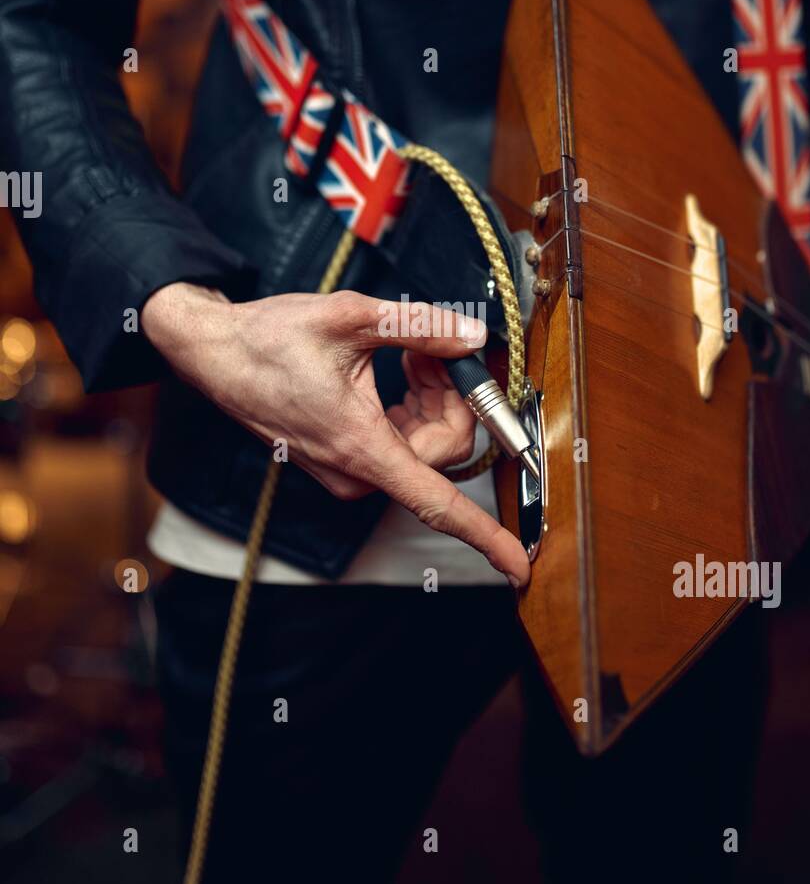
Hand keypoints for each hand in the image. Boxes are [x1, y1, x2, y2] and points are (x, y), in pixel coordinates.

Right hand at [141, 282, 530, 585]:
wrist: (215, 352)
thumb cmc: (268, 339)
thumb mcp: (351, 319)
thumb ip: (420, 329)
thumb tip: (472, 338)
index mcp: (361, 449)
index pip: (437, 504)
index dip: (485, 537)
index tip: (520, 564)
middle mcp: (357, 473)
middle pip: (444, 452)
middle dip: (452, 398)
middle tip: (432, 350)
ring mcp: (348, 470)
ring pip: (426, 445)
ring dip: (433, 398)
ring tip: (409, 352)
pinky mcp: (344, 459)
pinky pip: (403, 443)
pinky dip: (413, 406)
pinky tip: (400, 369)